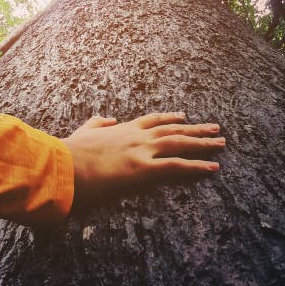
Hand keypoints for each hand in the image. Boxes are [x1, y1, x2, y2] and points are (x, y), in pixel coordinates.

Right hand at [60, 112, 224, 204]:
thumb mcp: (83, 132)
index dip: (170, 118)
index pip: (153, 120)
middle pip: (174, 130)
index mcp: (123, 129)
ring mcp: (142, 151)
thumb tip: (107, 118)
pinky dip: (197, 166)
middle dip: (195, 130)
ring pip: (180, 144)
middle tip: (215, 128)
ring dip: (203, 144)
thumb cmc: (69, 153)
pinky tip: (213, 167)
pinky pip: (177, 166)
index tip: (184, 117)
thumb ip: (97, 123)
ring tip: (221, 143)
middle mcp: (137, 136)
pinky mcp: (143, 168)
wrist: (63, 164)